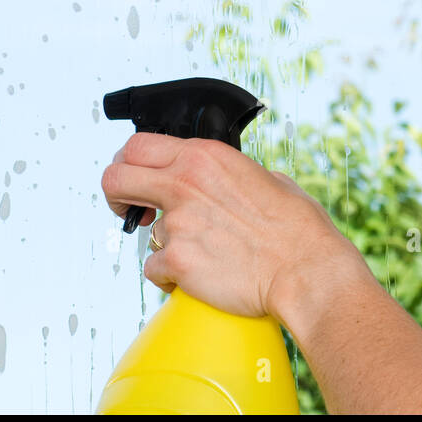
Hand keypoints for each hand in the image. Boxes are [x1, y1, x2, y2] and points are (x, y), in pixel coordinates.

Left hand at [101, 132, 358, 320]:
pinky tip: (199, 275)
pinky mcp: (177, 261)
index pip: (137, 146)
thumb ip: (227, 173)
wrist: (307, 271)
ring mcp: (179, 223)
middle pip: (114, 178)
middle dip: (117, 197)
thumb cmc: (297, 229)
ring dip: (167, 244)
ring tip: (204, 253)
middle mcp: (185, 183)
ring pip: (145, 233)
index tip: (141, 181)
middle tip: (137, 212)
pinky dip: (171, 276)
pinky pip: (154, 267)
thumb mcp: (264, 178)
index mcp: (205, 157)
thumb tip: (216, 180)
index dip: (130, 164)